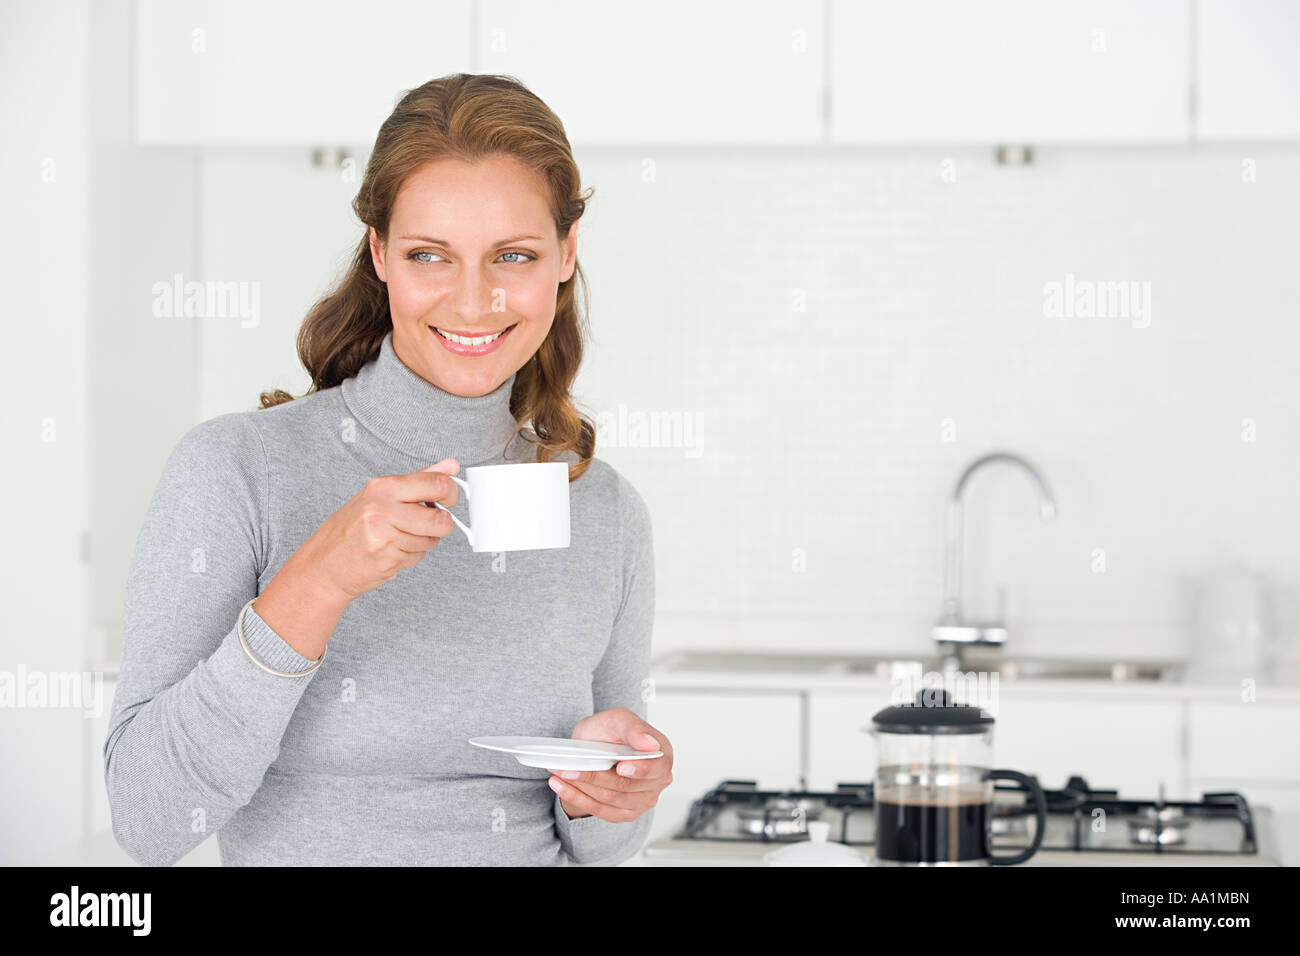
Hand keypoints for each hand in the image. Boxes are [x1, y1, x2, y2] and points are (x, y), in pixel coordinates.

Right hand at [300, 458, 461, 600]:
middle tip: (432, 523)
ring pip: (431, 540)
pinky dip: (412, 556)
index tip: (449, 500)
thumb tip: (451, 466)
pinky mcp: (386, 561)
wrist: (325, 563)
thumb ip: (420, 479)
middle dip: (443, 524)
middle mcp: (382, 510)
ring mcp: (384, 537)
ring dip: (424, 541)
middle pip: (440, 519)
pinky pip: (418, 557)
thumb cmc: (353, 526)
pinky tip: (393, 550)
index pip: (436, 484)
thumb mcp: (381, 494)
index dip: (452, 493)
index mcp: (383, 488)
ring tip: (401, 538)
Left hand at [546, 707, 673, 822]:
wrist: (593, 747)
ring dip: (581, 786)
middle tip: (570, 767)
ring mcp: (642, 800)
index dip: (640, 769)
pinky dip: (577, 797)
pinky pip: (599, 810)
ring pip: (610, 799)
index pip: (657, 768)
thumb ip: (634, 728)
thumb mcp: (619, 719)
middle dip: (595, 777)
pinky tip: (561, 785)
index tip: (620, 767)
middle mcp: (657, 781)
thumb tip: (650, 744)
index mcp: (662, 754)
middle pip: (626, 786)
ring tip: (560, 772)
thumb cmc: (610, 732)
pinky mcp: (624, 813)